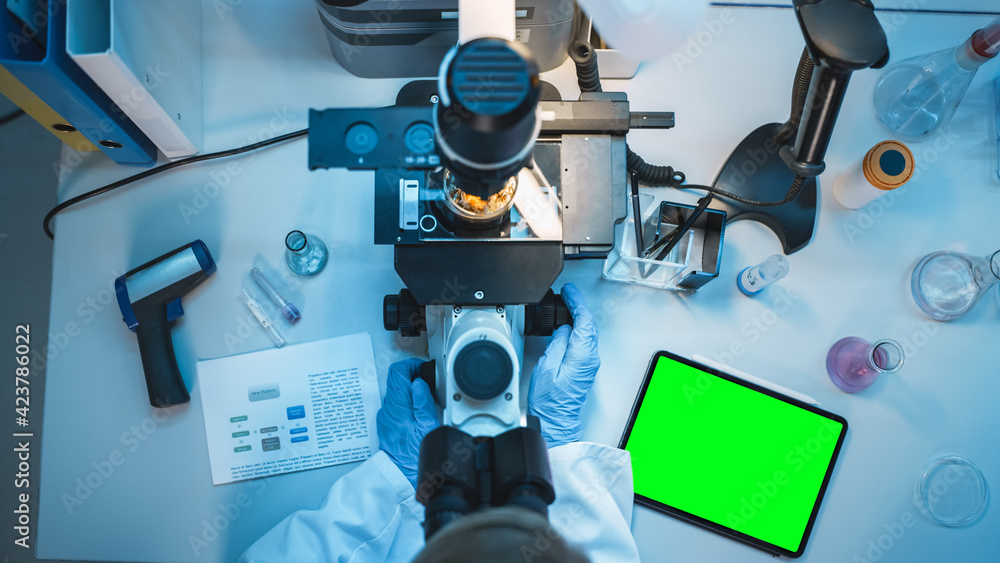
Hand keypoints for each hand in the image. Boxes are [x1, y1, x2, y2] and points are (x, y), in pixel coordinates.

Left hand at [376, 358, 438, 487]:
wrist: (401, 476)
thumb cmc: (415, 456)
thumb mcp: (427, 428)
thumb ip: (423, 402)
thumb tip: (419, 384)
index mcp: (397, 407)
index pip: (398, 373)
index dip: (411, 366)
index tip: (423, 370)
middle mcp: (388, 409)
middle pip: (396, 380)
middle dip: (412, 375)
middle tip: (427, 382)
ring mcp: (386, 416)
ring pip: (396, 391)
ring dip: (410, 389)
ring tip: (426, 398)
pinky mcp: (387, 423)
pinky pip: (396, 404)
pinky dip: (407, 401)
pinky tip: (418, 411)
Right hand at [528, 283, 599, 447]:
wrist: (555, 421)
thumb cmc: (549, 401)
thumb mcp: (546, 367)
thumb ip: (557, 344)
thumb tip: (562, 330)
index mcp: (582, 356)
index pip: (584, 321)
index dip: (577, 303)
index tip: (569, 292)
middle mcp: (590, 359)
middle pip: (589, 325)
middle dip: (579, 307)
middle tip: (567, 295)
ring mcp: (589, 364)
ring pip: (587, 333)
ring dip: (578, 317)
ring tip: (567, 306)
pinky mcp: (584, 368)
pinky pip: (584, 342)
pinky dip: (578, 329)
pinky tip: (568, 326)